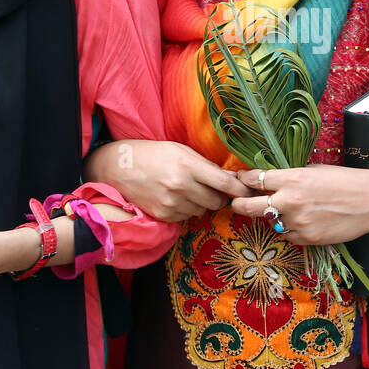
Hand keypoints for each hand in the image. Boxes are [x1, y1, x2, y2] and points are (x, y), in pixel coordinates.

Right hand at [83, 139, 248, 222]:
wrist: (119, 167)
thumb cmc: (154, 154)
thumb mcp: (181, 150)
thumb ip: (205, 165)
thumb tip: (230, 178)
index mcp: (188, 166)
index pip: (225, 183)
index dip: (240, 189)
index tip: (249, 190)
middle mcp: (181, 186)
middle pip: (217, 201)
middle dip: (219, 196)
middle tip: (214, 189)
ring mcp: (172, 203)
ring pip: (203, 211)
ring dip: (203, 203)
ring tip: (190, 190)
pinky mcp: (164, 215)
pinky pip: (187, 217)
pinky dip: (188, 210)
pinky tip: (178, 198)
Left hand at [232, 165, 368, 245]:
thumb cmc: (345, 181)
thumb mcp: (314, 170)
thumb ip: (290, 177)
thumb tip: (268, 181)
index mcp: (293, 179)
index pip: (254, 179)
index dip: (243, 179)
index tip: (239, 179)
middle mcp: (290, 201)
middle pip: (246, 206)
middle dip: (238, 203)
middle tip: (237, 202)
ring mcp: (297, 223)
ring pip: (269, 222)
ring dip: (273, 216)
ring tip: (293, 209)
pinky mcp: (305, 239)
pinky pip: (287, 234)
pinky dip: (291, 228)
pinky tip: (307, 220)